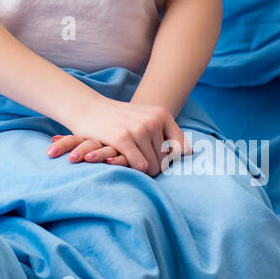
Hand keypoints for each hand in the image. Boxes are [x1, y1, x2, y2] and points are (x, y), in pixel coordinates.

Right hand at [46, 95, 189, 177]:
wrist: (87, 108)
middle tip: (136, 160)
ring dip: (142, 170)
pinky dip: (134, 170)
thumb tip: (192, 151)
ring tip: (128, 160)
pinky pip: (140, 166)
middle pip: (165, 161)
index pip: (182, 149)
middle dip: (153, 166)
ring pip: (153, 167)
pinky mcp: (123, 139)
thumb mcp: (145, 117)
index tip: (160, 160)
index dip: (171, 159)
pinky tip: (122, 162)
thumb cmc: (118, 118)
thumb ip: (167, 133)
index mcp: (162, 115)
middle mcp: (153, 121)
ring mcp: (138, 129)